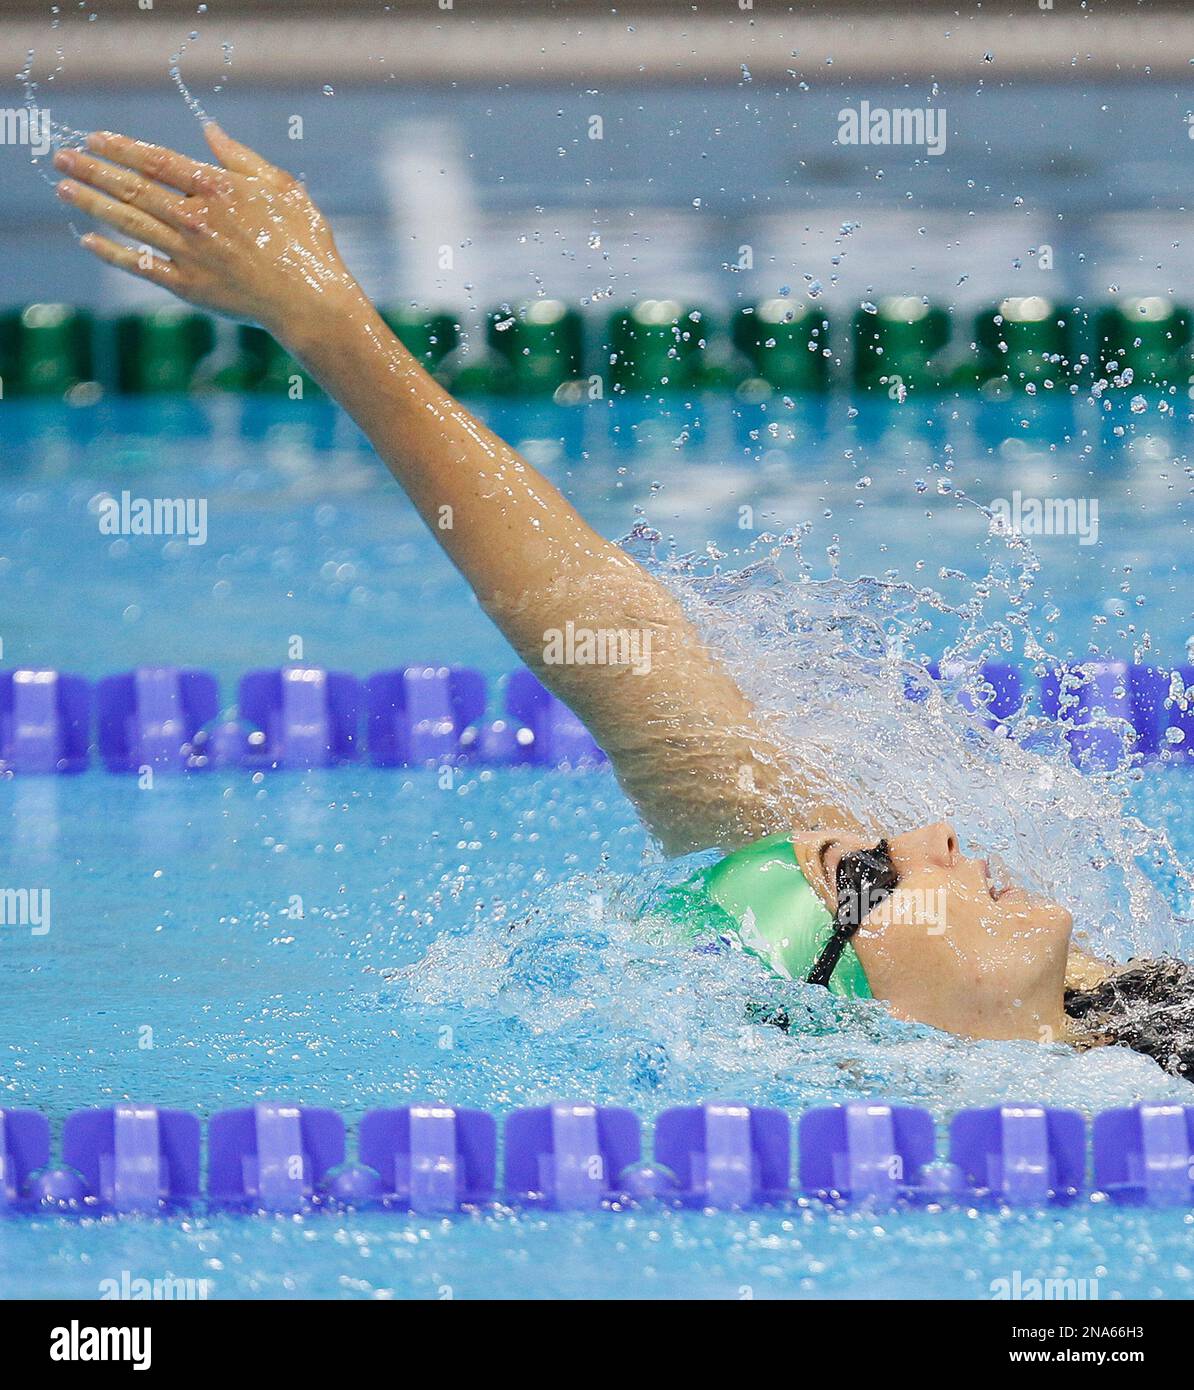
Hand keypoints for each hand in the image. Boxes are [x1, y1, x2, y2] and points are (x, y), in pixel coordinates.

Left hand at [53, 125, 363, 345]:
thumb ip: (242, 159)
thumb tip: (209, 131)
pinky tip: (88, 239)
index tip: (95, 138)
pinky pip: (141, 265)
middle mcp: (196, 218)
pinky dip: (112, 252)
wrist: (310, 302)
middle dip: (93, 170)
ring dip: (92, 203)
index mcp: (218, 189)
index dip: (122, 148)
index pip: (157, 161)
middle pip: (133, 189)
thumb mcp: (283, 189)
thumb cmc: (305, 244)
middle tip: (62, 157)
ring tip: (64, 188)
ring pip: (129, 222)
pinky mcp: (188, 286)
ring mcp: (189, 253)